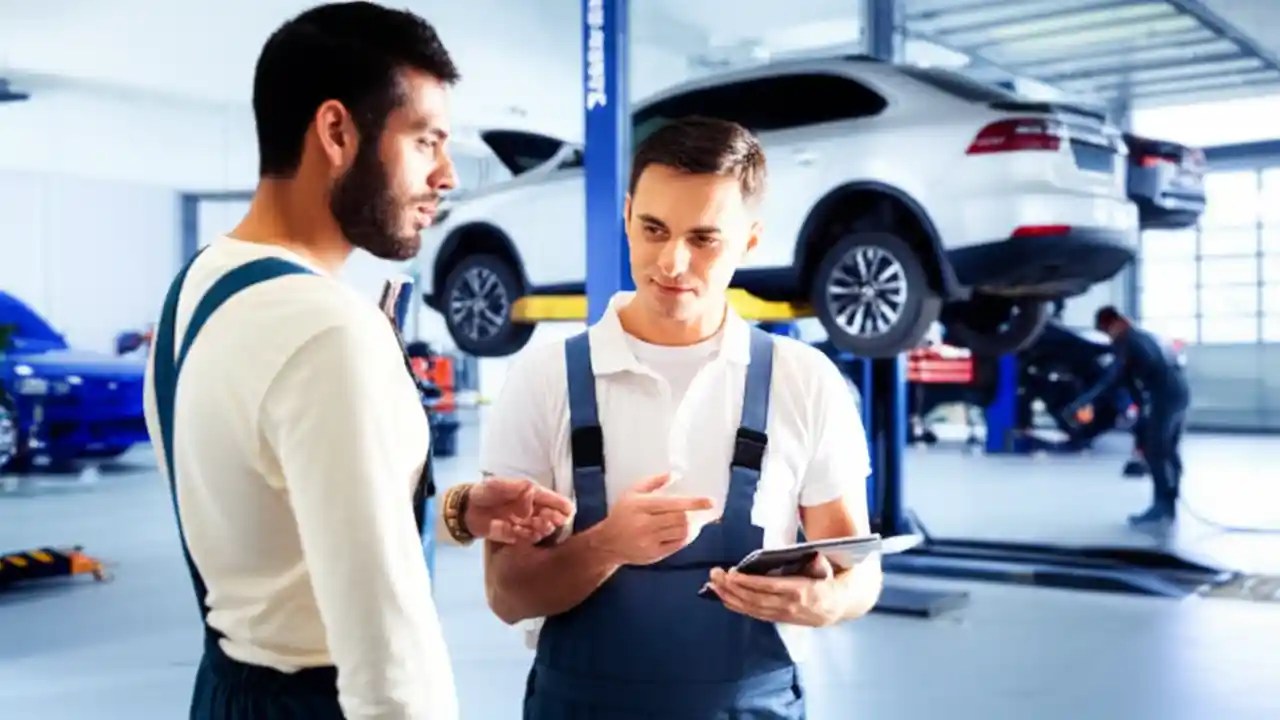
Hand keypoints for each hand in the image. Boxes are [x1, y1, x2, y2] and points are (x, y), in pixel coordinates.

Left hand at [464, 477, 572, 543]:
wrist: (466, 509)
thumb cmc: (483, 493)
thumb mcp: (497, 485)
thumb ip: (517, 489)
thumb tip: (532, 497)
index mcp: (528, 494)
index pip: (548, 499)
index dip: (559, 504)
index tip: (569, 511)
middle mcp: (528, 509)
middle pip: (548, 515)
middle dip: (552, 518)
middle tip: (552, 521)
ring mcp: (522, 523)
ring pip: (539, 528)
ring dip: (542, 529)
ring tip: (541, 527)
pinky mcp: (513, 536)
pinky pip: (525, 538)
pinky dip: (526, 537)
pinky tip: (525, 534)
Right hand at [595, 473, 714, 565]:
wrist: (608, 543)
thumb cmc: (622, 513)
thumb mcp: (632, 492)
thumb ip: (654, 482)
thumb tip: (676, 474)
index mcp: (641, 506)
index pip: (672, 504)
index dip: (694, 503)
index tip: (710, 502)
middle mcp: (645, 524)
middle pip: (680, 520)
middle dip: (698, 516)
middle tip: (708, 511)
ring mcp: (650, 541)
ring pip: (681, 533)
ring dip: (694, 526)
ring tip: (699, 520)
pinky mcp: (654, 554)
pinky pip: (678, 545)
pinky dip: (687, 537)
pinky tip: (689, 531)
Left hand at [706, 554, 842, 627]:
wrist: (837, 606)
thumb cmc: (828, 580)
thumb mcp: (827, 568)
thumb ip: (819, 562)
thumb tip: (815, 553)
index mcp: (800, 590)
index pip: (769, 587)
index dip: (749, 582)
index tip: (732, 574)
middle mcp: (788, 605)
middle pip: (755, 599)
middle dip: (732, 588)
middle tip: (715, 575)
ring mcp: (782, 614)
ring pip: (752, 608)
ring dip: (730, 597)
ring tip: (713, 585)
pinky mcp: (778, 619)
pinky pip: (754, 614)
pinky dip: (737, 607)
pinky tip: (724, 599)